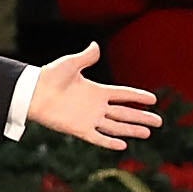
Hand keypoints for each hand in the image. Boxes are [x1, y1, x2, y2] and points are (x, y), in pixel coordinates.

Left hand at [26, 41, 161, 148]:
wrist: (33, 93)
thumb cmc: (49, 76)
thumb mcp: (70, 64)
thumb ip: (86, 57)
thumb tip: (95, 45)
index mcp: (97, 90)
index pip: (123, 94)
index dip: (137, 96)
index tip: (153, 99)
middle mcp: (96, 106)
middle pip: (124, 113)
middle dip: (141, 117)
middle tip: (159, 122)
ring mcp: (89, 118)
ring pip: (116, 126)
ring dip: (131, 130)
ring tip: (148, 133)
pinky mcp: (79, 129)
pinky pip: (98, 137)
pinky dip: (110, 142)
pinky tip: (123, 145)